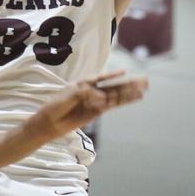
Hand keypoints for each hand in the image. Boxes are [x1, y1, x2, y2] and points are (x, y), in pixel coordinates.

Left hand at [28, 70, 148, 135]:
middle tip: (144, 80)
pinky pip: (113, 106)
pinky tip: (134, 99)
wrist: (49, 123)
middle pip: (113, 85)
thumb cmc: (54, 107)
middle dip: (129, 83)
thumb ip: (84, 93)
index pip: (101, 77)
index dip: (113, 75)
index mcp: (83, 83)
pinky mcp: (98, 112)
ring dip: (130, 92)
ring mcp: (96, 102)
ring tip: (144, 88)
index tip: (124, 72)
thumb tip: (102, 97)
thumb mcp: (67, 96)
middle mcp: (92, 91)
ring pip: (116, 95)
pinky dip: (123, 102)